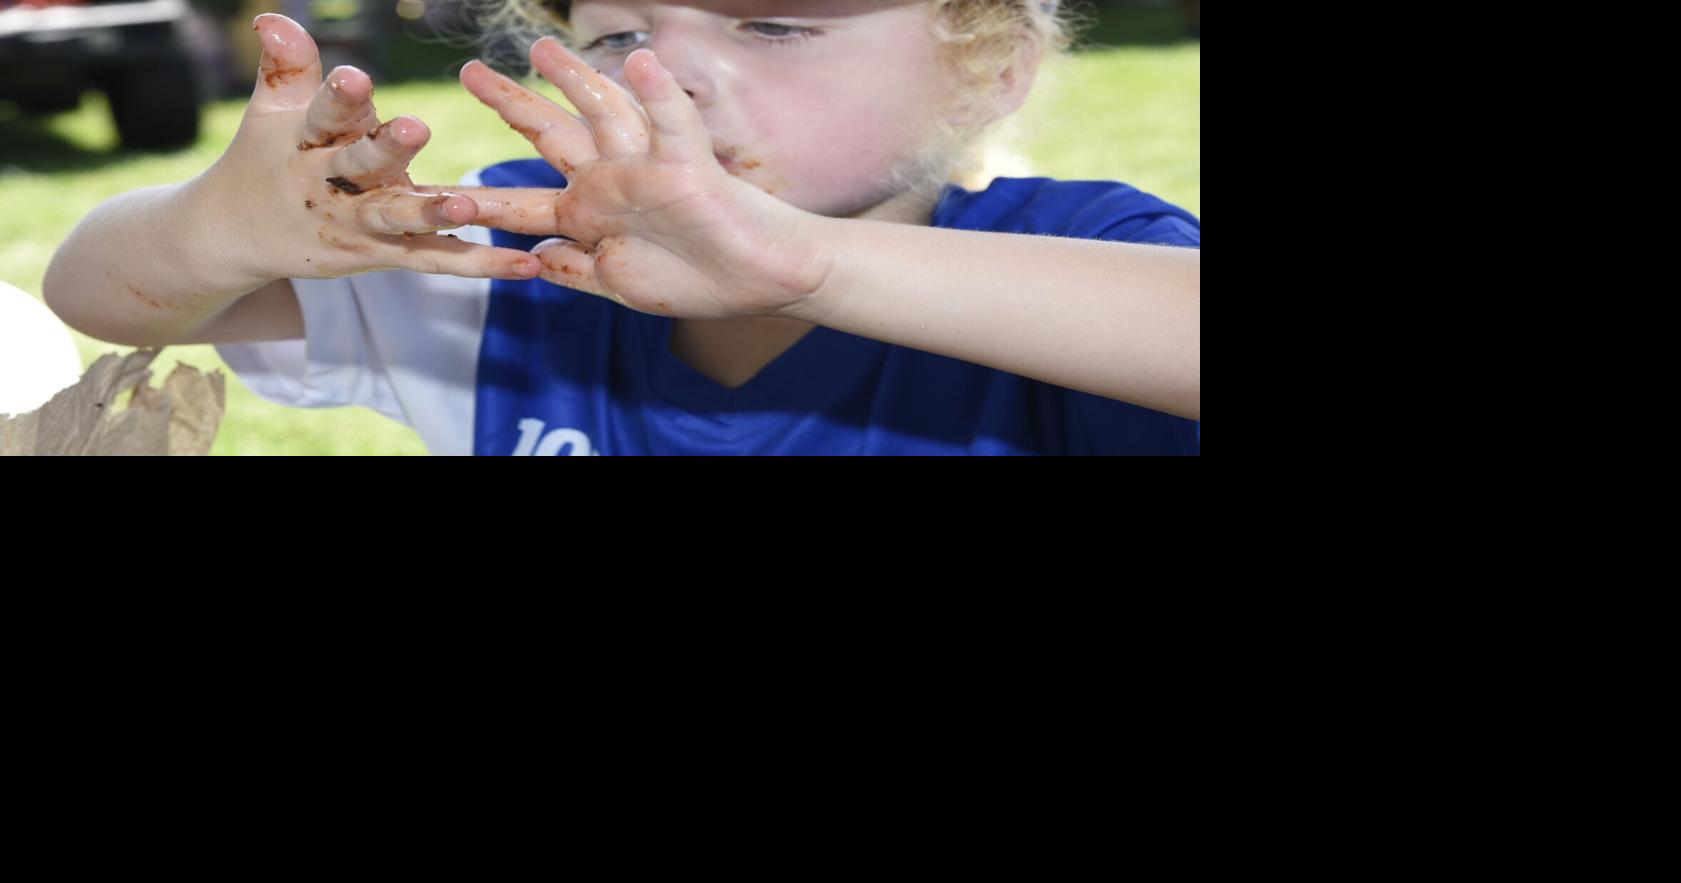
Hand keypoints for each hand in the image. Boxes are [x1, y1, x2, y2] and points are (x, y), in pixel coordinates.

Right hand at [197, 14, 542, 284]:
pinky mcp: (382, 256)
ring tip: (467, 206)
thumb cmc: (269, 157)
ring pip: (398, 219)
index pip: (322, 114)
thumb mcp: (273, 109)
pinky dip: (479, 263)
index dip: (339, 97)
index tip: (356, 77)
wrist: (237, 235)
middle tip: (415, 127)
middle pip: (360, 166)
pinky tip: (524, 263)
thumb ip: (286, 65)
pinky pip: (436, 260)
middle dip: (386, 149)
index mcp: (307, 141)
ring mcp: (357, 225)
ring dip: (432, 213)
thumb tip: (273, 17)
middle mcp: (330, 185)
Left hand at [454, 38, 833, 317]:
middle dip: (510, 106)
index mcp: (589, 215)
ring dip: (576, 78)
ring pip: (604, 113)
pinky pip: (672, 123)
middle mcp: (611, 182)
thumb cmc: (700, 282)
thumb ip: (575, 272)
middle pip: (551, 135)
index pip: (521, 203)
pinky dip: (657, 94)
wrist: (765, 281)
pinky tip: (641, 61)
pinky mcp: (687, 167)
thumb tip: (531, 258)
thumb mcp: (622, 287)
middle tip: (469, 73)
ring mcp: (646, 168)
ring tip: (544, 47)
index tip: (426, 193)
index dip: (478, 201)